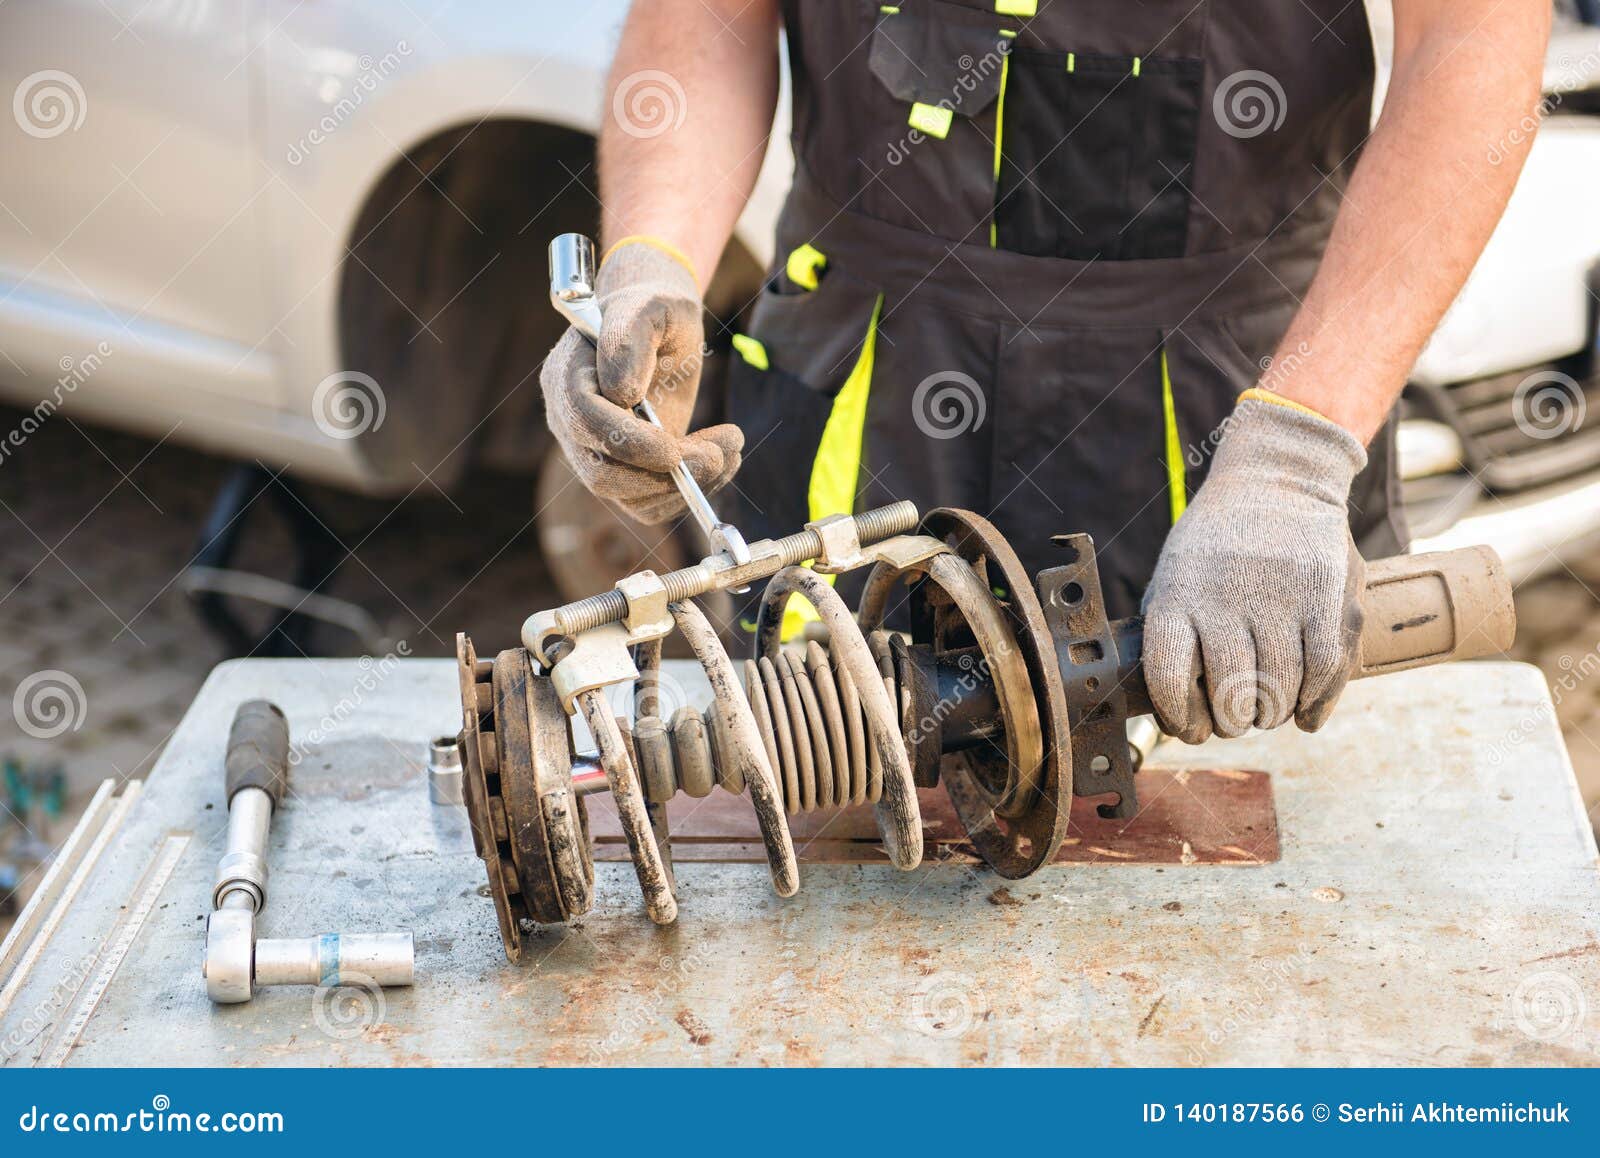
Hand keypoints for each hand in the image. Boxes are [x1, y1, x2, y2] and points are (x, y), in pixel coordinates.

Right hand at [540, 239, 743, 524]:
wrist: (661, 326)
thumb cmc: (654, 310)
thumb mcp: (650, 307)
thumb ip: (630, 339)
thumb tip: (623, 393)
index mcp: (567, 377)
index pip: (586, 422)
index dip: (629, 442)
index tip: (675, 449)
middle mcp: (572, 422)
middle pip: (603, 475)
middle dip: (663, 477)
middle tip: (717, 456)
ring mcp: (596, 451)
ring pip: (631, 498)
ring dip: (686, 487)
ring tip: (730, 450)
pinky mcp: (626, 469)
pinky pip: (651, 502)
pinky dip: (690, 492)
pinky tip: (723, 459)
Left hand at [1142, 395, 1367, 743]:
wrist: (1278, 479)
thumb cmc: (1217, 543)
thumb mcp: (1175, 576)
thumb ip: (1174, 636)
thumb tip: (1178, 711)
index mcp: (1179, 594)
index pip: (1169, 676)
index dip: (1180, 717)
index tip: (1189, 727)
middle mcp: (1226, 596)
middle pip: (1229, 694)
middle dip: (1232, 722)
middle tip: (1236, 720)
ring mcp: (1279, 597)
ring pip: (1278, 690)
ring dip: (1272, 715)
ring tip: (1267, 711)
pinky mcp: (1326, 596)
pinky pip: (1322, 671)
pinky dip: (1313, 701)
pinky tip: (1303, 707)